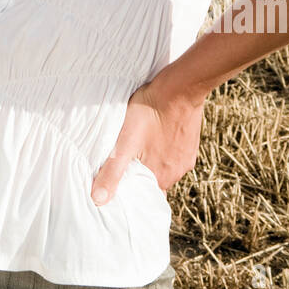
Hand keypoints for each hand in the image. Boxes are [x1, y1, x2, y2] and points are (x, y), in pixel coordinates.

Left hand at [90, 80, 204, 205]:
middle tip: (126, 164)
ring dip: (152, 162)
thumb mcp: (124, 143)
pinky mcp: (191, 143)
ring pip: (165, 167)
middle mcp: (177, 172)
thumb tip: (98, 200)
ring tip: (138, 148)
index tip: (121, 186)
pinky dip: (163, 149)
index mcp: (161, 177)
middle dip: (140, 177)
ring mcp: (186, 157)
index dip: (132, 193)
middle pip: (155, 182)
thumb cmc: (149, 113)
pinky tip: (154, 136)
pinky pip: (174, 153)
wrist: (180, 88)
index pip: (146, 197)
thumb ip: (112, 172)